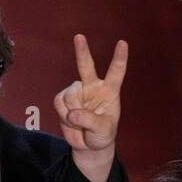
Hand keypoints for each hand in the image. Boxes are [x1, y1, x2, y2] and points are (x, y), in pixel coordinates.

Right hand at [53, 34, 127, 181]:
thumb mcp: (103, 131)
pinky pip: (59, 103)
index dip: (119, 58)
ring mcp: (77, 92)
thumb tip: (72, 113)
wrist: (88, 145)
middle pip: (86, 66)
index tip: (122, 43)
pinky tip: (70, 121)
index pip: (116, 72)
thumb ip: (90, 121)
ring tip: (79, 123)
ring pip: (70, 95)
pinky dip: (63, 115)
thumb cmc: (101, 135)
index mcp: (110, 91)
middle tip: (79, 36)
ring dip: (72, 112)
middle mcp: (93, 87)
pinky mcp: (63, 99)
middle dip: (82, 52)